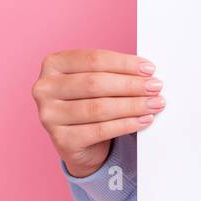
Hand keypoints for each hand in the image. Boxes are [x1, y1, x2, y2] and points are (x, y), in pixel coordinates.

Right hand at [32, 48, 164, 177]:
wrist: (79, 141)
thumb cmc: (90, 102)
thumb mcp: (96, 81)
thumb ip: (114, 73)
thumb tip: (148, 73)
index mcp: (53, 64)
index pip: (93, 59)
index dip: (124, 63)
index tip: (149, 69)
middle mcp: (44, 88)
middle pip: (95, 83)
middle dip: (131, 85)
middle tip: (156, 87)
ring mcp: (48, 115)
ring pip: (99, 108)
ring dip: (132, 105)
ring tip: (155, 104)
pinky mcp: (60, 139)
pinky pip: (100, 130)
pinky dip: (126, 124)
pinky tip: (143, 120)